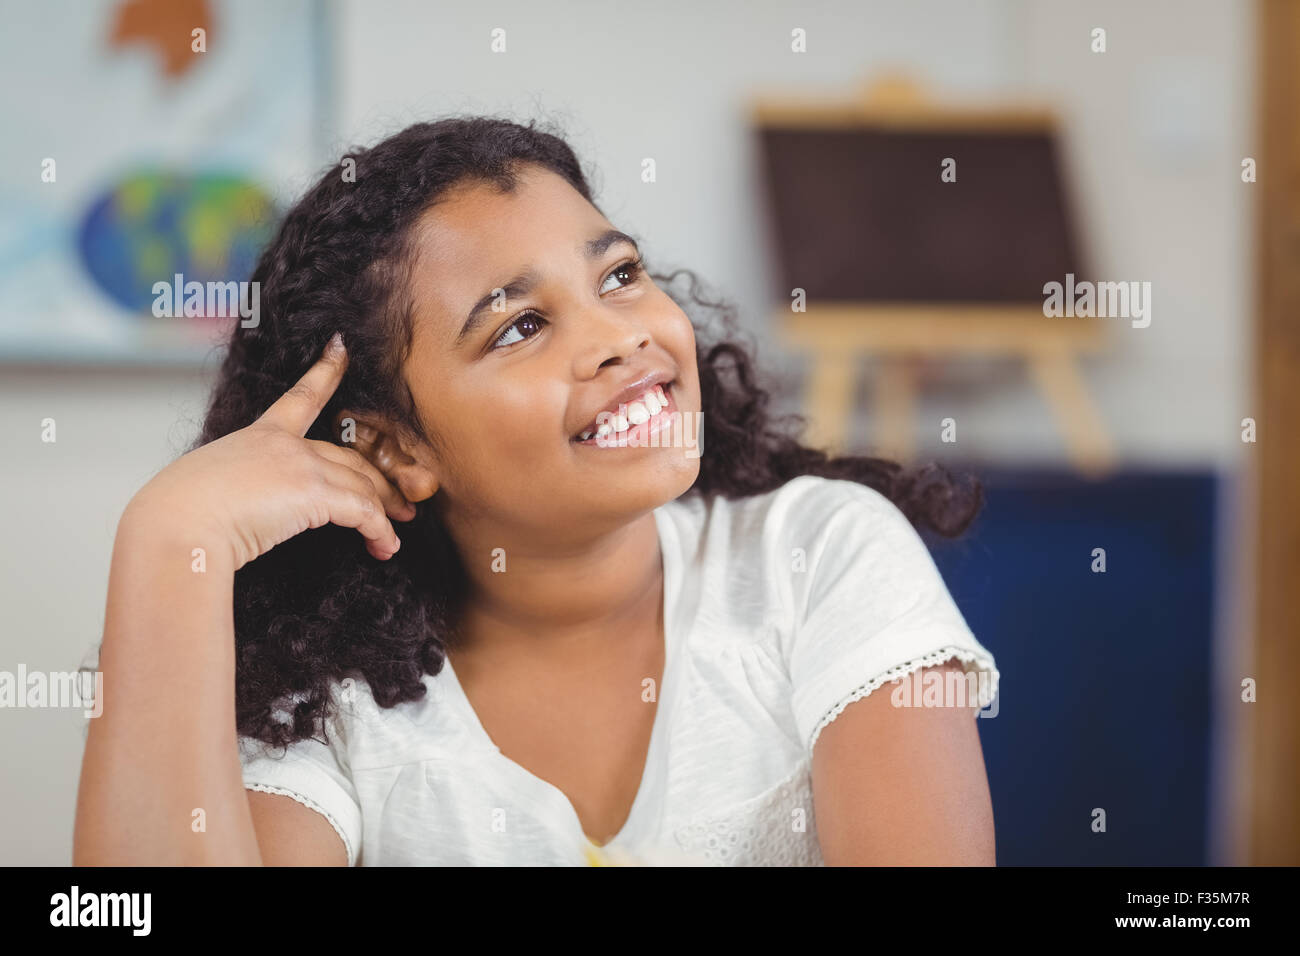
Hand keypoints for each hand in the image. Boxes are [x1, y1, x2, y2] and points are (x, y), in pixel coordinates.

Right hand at [124, 333, 415, 569]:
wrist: (176, 526)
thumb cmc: (178, 515)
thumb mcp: (206, 486)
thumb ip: (236, 486)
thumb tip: (237, 510)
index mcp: (259, 436)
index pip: (300, 398)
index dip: (325, 372)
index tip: (341, 348)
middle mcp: (286, 446)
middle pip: (350, 458)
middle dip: (379, 483)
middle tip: (402, 505)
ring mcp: (302, 467)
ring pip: (363, 485)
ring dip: (385, 512)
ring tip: (394, 535)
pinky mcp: (315, 494)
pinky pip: (364, 512)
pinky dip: (380, 531)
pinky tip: (384, 547)